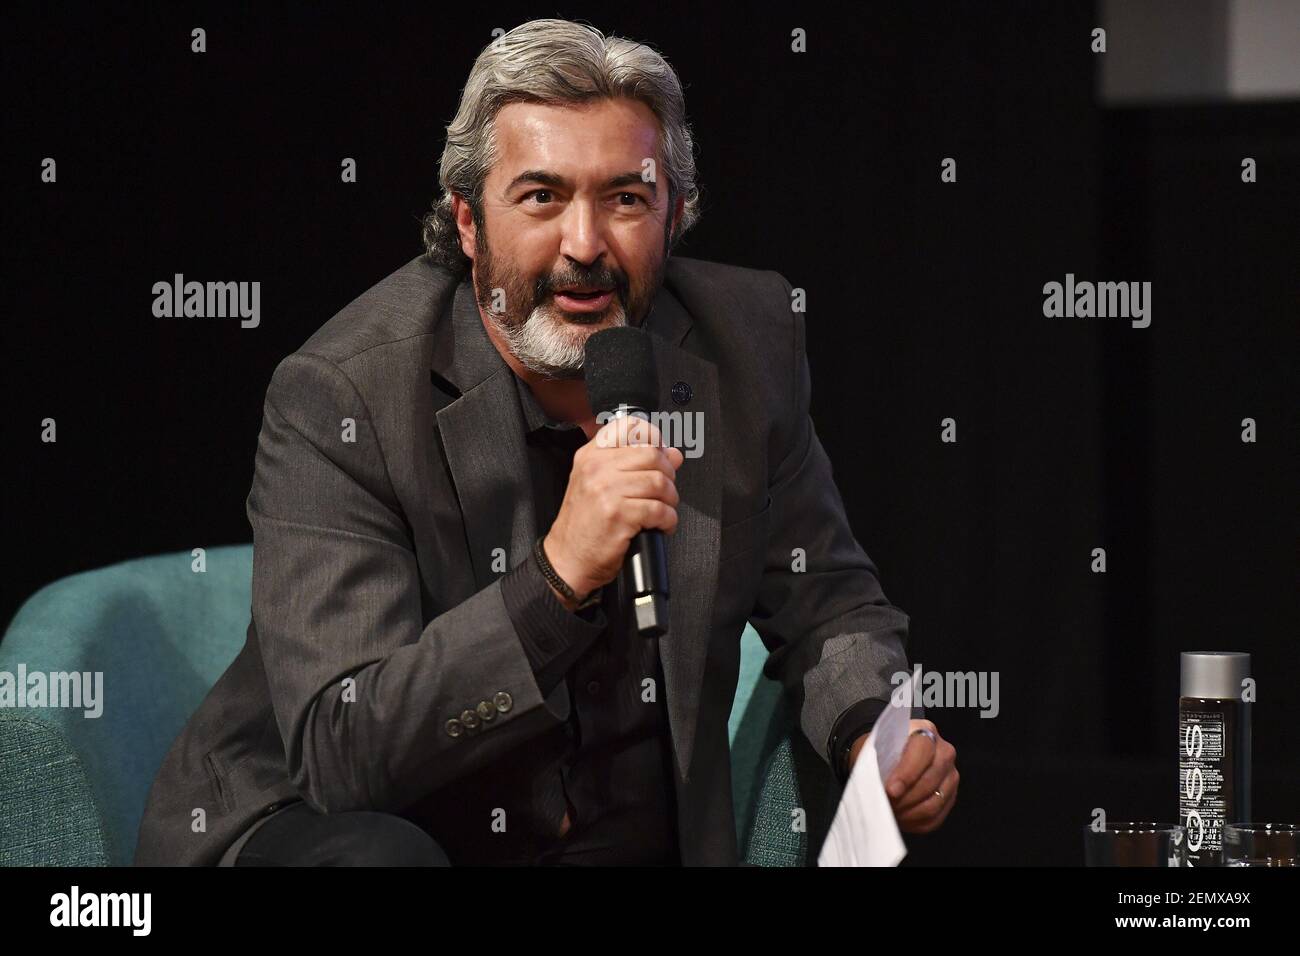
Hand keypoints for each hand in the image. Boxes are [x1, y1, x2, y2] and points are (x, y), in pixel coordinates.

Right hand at [544, 415, 684, 604]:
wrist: (567, 559)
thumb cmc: (584, 525)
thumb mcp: (602, 486)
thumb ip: (636, 465)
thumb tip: (673, 454)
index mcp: (591, 456)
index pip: (630, 427)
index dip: (654, 438)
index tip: (659, 456)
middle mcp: (597, 468)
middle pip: (652, 454)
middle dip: (668, 475)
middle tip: (664, 492)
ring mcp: (606, 490)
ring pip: (660, 482)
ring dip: (670, 500)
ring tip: (663, 511)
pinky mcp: (619, 515)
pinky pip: (659, 509)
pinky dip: (668, 520)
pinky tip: (661, 526)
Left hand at [848, 719, 957, 833]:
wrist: (887, 754)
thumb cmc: (879, 750)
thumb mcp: (873, 749)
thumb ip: (878, 763)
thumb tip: (878, 788)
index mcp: (924, 731)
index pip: (922, 751)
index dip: (907, 773)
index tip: (890, 790)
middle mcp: (944, 750)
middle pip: (930, 780)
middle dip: (905, 798)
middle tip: (886, 805)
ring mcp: (950, 774)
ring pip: (934, 802)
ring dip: (910, 813)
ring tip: (891, 813)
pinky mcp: (950, 795)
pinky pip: (937, 816)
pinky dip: (917, 822)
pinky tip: (902, 819)